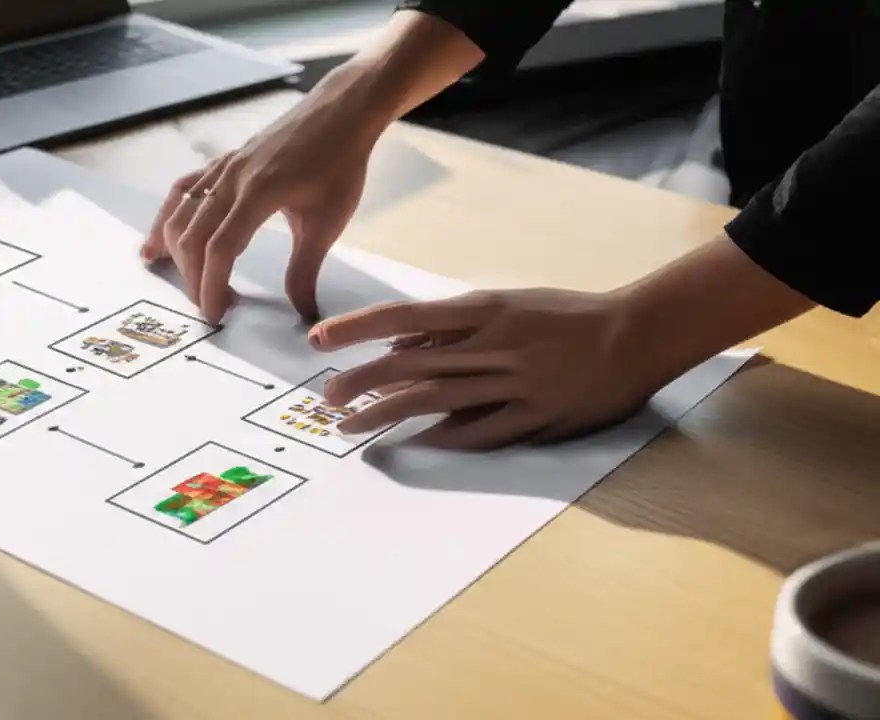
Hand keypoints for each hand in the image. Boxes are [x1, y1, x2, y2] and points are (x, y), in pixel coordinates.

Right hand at [141, 64, 384, 323]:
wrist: (341, 111)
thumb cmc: (341, 163)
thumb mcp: (328, 221)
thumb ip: (306, 269)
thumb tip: (303, 313)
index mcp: (258, 193)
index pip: (220, 249)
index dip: (212, 286)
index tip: (216, 315)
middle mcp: (231, 177)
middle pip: (193, 236)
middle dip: (194, 278)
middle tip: (210, 307)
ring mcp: (223, 166)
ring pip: (181, 213)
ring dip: (175, 252)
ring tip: (181, 283)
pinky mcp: (223, 160)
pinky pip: (183, 191)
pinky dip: (167, 218)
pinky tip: (158, 242)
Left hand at [308, 289, 658, 448]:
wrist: (638, 333)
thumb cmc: (566, 316)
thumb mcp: (508, 305)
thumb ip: (455, 326)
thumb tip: (400, 343)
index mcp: (485, 310)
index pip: (405, 315)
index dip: (358, 328)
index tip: (319, 340)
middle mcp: (494, 344)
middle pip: (412, 364)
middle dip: (362, 381)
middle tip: (326, 397)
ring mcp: (515, 382)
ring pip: (437, 399)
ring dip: (387, 412)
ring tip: (351, 426)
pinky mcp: (537, 414)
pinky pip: (481, 431)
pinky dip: (444, 437)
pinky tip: (413, 444)